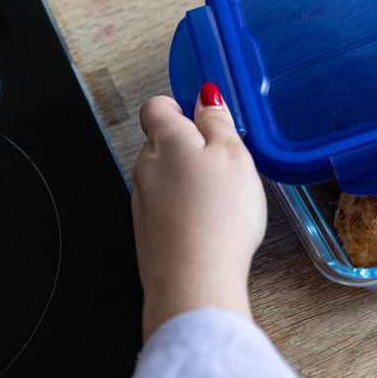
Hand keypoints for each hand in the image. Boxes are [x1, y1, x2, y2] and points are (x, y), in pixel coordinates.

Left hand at [130, 83, 266, 341]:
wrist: (194, 281)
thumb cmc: (219, 217)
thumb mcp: (234, 157)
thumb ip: (217, 122)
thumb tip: (205, 96)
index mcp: (167, 141)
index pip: (156, 107)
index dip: (179, 107)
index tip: (204, 118)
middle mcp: (146, 168)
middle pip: (162, 143)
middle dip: (189, 147)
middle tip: (225, 164)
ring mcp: (142, 202)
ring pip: (163, 177)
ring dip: (187, 180)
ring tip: (221, 200)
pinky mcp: (147, 232)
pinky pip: (165, 207)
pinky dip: (184, 209)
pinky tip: (208, 226)